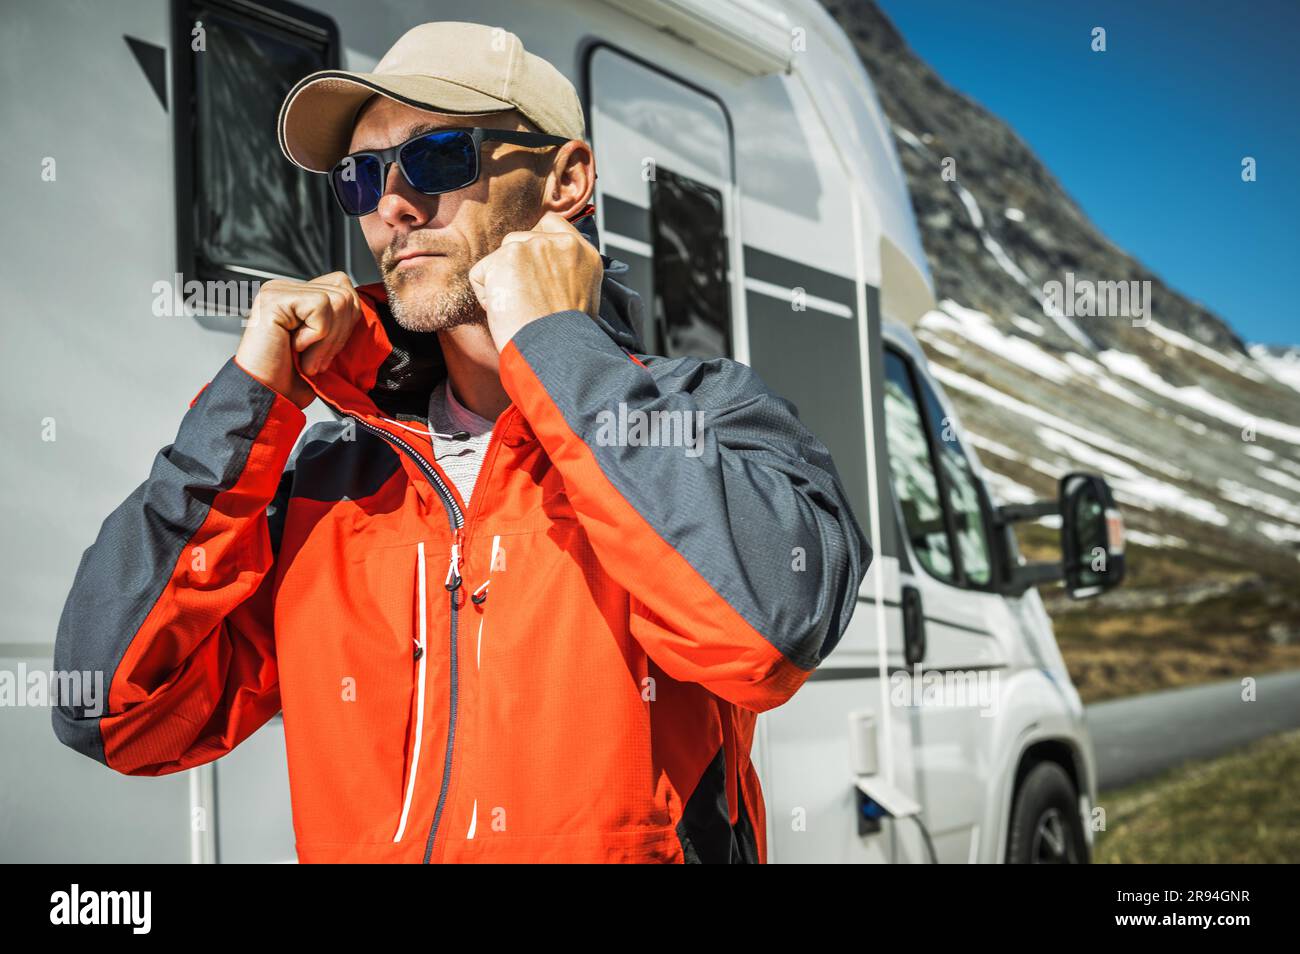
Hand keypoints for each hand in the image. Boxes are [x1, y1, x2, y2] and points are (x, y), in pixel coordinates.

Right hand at [236, 272, 361, 408]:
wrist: (269, 397)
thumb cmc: (291, 378)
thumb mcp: (325, 345)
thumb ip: (339, 320)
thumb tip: (358, 306)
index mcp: (298, 297)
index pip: (343, 288)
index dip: (346, 323)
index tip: (328, 351)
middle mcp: (286, 289)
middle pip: (344, 292)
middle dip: (340, 334)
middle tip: (317, 359)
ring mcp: (278, 291)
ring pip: (336, 299)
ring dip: (327, 339)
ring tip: (307, 358)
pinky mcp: (274, 299)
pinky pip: (320, 306)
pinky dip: (316, 335)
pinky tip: (296, 347)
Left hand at [468, 211, 602, 351]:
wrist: (558, 351)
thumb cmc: (567, 337)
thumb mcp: (582, 297)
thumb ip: (565, 273)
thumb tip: (541, 274)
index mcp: (583, 252)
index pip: (551, 224)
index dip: (534, 243)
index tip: (531, 269)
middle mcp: (560, 243)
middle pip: (518, 240)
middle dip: (514, 269)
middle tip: (528, 303)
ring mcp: (533, 246)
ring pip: (499, 258)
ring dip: (501, 283)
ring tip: (521, 311)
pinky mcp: (506, 257)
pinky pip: (480, 274)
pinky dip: (486, 297)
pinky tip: (507, 313)